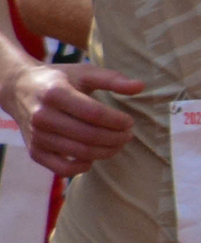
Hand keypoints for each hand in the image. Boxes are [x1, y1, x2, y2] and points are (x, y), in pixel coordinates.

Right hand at [5, 62, 141, 175]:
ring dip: (107, 151)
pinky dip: (83, 167)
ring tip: (118, 143)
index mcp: (55, 93)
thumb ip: (112, 79)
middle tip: (128, 134)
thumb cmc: (59, 80)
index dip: (118, 121)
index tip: (130, 122)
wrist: (19, 89)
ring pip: (81, 152)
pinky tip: (94, 156)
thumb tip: (140, 87)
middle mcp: (43, 116)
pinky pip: (63, 169)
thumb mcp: (84, 73)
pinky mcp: (35, 152)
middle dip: (117, 138)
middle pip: (90, 136)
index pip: (95, 114)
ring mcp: (37, 136)